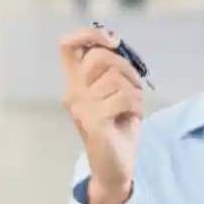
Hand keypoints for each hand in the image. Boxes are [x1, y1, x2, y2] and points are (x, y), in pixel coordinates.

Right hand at [58, 27, 144, 203]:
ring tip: (132, 108)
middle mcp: (73, 93)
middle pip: (99, 58)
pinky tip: (132, 117)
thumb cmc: (116, 129)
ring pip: (115, 78)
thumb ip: (111, 71)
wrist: (114, 168)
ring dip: (134, 91)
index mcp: (76, 84)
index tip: (111, 41)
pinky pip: (123, 97)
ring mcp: (81, 107)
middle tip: (134, 88)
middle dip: (126, 68)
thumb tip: (113, 42)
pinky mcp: (93, 121)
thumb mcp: (113, 94)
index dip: (88, 35)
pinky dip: (136, 105)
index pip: (67, 46)